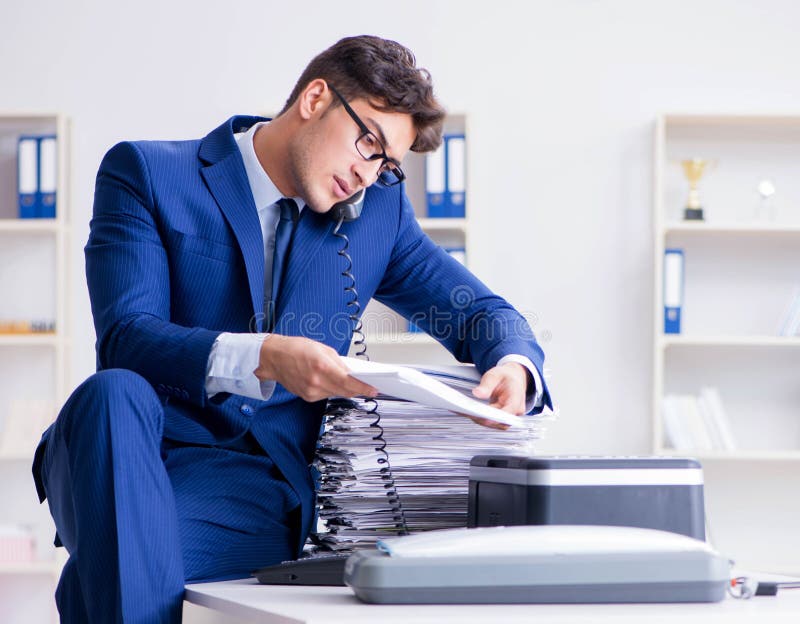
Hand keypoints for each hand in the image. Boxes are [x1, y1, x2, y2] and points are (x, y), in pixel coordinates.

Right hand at [255, 334, 377, 401]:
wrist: (274, 358)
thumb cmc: (296, 348)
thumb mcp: (323, 349)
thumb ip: (339, 363)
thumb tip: (352, 374)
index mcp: (321, 366)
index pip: (348, 382)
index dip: (364, 387)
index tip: (374, 389)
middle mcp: (316, 381)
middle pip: (345, 391)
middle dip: (358, 390)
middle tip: (369, 388)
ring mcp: (311, 391)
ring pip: (336, 394)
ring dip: (345, 389)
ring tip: (354, 384)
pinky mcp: (307, 397)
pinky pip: (326, 395)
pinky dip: (333, 390)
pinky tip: (335, 383)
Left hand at [468, 362, 529, 429]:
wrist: (513, 379)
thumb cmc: (505, 377)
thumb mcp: (495, 375)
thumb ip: (487, 384)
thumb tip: (477, 393)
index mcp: (516, 397)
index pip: (509, 410)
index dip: (498, 416)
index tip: (484, 418)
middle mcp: (515, 410)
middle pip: (501, 421)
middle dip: (484, 418)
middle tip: (467, 412)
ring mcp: (509, 416)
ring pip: (495, 424)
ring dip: (480, 420)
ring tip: (465, 412)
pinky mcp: (501, 419)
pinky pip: (491, 422)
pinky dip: (480, 418)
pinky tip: (468, 413)